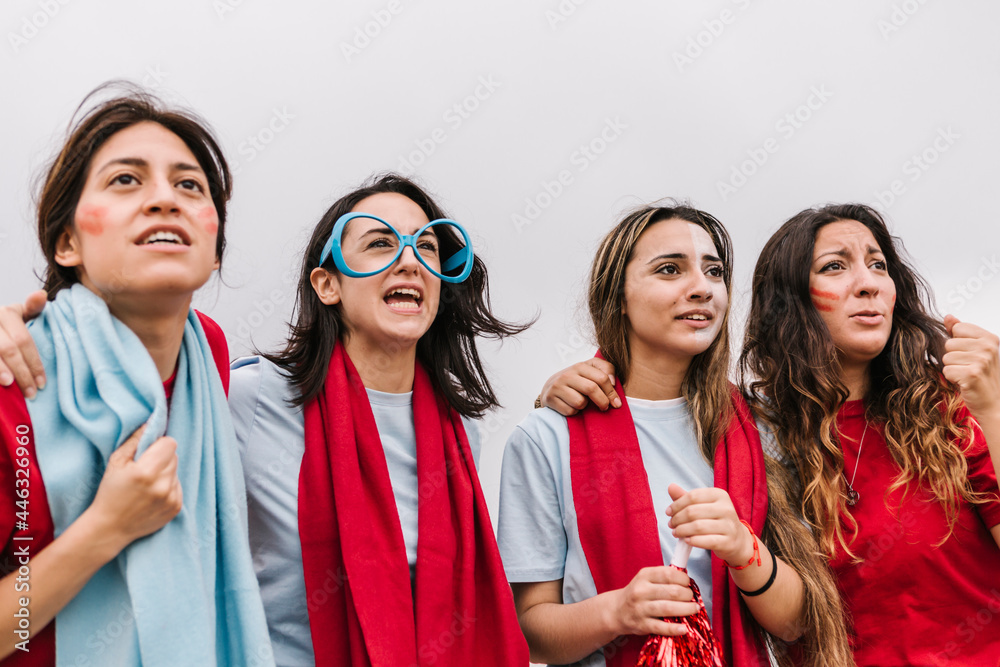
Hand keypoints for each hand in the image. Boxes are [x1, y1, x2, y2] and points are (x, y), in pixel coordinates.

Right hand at [0, 291, 46, 396]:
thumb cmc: (9, 324)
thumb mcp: (21, 314)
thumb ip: (33, 308)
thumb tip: (41, 294)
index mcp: (6, 314)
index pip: (24, 340)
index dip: (34, 363)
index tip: (42, 383)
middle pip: (8, 349)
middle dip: (22, 372)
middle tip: (31, 392)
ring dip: (1, 371)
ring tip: (11, 385)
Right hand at [85, 424, 183, 552]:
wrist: (110, 527)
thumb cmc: (110, 492)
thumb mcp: (116, 462)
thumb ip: (135, 440)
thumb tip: (151, 423)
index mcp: (147, 471)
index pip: (170, 443)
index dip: (159, 444)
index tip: (148, 451)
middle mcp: (162, 485)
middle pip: (174, 456)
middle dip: (161, 458)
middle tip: (144, 469)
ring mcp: (171, 498)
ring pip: (176, 471)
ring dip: (165, 473)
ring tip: (147, 484)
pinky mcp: (177, 508)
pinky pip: (178, 486)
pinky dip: (168, 487)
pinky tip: (152, 495)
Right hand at [540, 357, 619, 415]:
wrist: (551, 386)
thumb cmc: (577, 380)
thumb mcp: (591, 369)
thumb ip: (606, 369)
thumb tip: (612, 383)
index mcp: (580, 366)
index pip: (601, 378)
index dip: (612, 392)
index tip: (616, 402)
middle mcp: (567, 374)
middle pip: (591, 389)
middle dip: (602, 401)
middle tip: (605, 407)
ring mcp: (557, 386)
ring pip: (580, 402)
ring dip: (585, 407)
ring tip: (582, 402)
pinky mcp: (550, 398)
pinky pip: (570, 411)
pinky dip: (574, 412)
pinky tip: (571, 406)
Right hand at [606, 565, 698, 636]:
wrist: (617, 610)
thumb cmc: (637, 593)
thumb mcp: (646, 579)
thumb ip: (663, 577)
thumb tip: (687, 582)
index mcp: (644, 575)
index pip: (669, 574)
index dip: (683, 579)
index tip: (688, 583)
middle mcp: (641, 591)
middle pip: (672, 592)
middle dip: (687, 595)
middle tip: (692, 598)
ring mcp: (641, 608)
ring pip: (668, 608)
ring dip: (686, 609)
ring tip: (694, 609)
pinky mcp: (642, 625)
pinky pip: (661, 627)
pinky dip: (674, 628)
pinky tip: (684, 628)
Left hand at [666, 484, 752, 566]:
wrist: (737, 540)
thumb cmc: (715, 520)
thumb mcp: (703, 505)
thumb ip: (686, 497)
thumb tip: (670, 487)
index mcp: (719, 495)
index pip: (692, 496)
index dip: (677, 504)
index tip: (669, 512)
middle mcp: (726, 508)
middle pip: (693, 511)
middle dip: (677, 518)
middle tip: (671, 524)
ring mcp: (729, 526)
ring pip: (697, 526)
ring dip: (682, 530)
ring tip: (676, 532)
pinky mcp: (728, 542)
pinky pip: (706, 541)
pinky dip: (693, 541)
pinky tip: (686, 540)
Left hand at [943, 315, 999, 419]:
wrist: (994, 403)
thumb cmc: (983, 376)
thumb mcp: (976, 350)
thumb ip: (960, 332)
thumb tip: (948, 317)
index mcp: (990, 338)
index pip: (957, 328)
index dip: (958, 343)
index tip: (969, 354)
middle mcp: (988, 347)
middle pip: (949, 343)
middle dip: (954, 357)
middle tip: (968, 367)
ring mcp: (981, 361)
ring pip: (946, 357)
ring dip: (952, 368)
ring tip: (966, 374)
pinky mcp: (972, 374)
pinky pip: (946, 370)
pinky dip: (952, 378)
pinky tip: (965, 382)